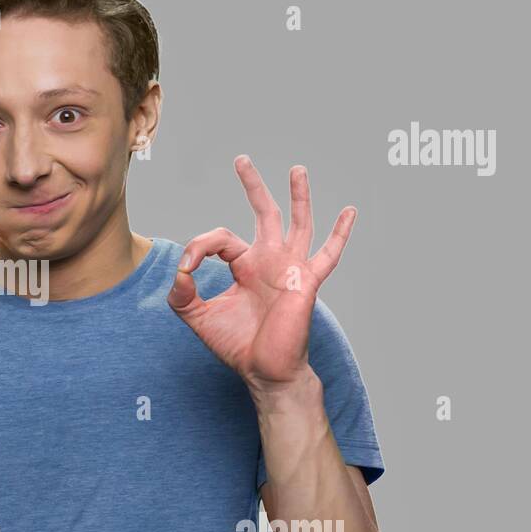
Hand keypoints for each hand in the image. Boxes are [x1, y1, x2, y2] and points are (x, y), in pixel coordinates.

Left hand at [166, 155, 355, 394]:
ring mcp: (290, 268)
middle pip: (262, 214)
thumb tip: (179, 270)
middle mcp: (268, 261)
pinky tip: (350, 212)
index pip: (220, 239)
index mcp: (244, 266)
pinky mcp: (306, 282)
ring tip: (297, 169)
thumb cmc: (237, 345)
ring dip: (297, 196)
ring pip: (297, 223)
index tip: (186, 269)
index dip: (199, 248)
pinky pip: (328, 255)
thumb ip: (182, 293)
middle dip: (252, 186)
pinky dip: (340, 233)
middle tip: (241, 160)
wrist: (264, 371)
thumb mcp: (198, 316)